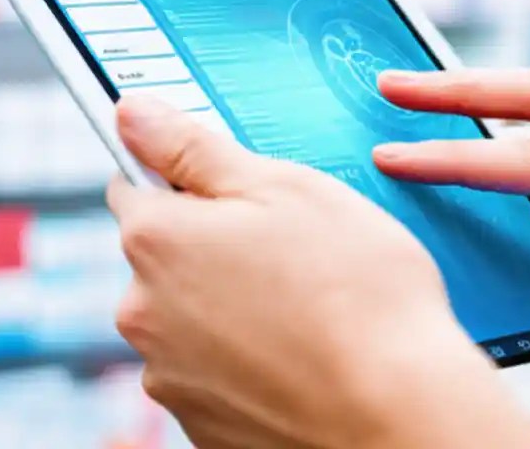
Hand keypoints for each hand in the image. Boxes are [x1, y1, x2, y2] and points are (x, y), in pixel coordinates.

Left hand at [107, 97, 529, 448]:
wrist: (397, 417)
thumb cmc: (358, 298)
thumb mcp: (285, 188)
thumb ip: (194, 148)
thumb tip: (132, 112)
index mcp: (157, 239)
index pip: (134, 183)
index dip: (184, 176)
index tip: (225, 186)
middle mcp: (144, 311)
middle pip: (164, 255)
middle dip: (212, 245)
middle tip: (289, 248)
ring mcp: (169, 375)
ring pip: (188, 317)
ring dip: (228, 306)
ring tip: (305, 308)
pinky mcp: (200, 424)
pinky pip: (212, 372)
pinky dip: (245, 361)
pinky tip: (300, 355)